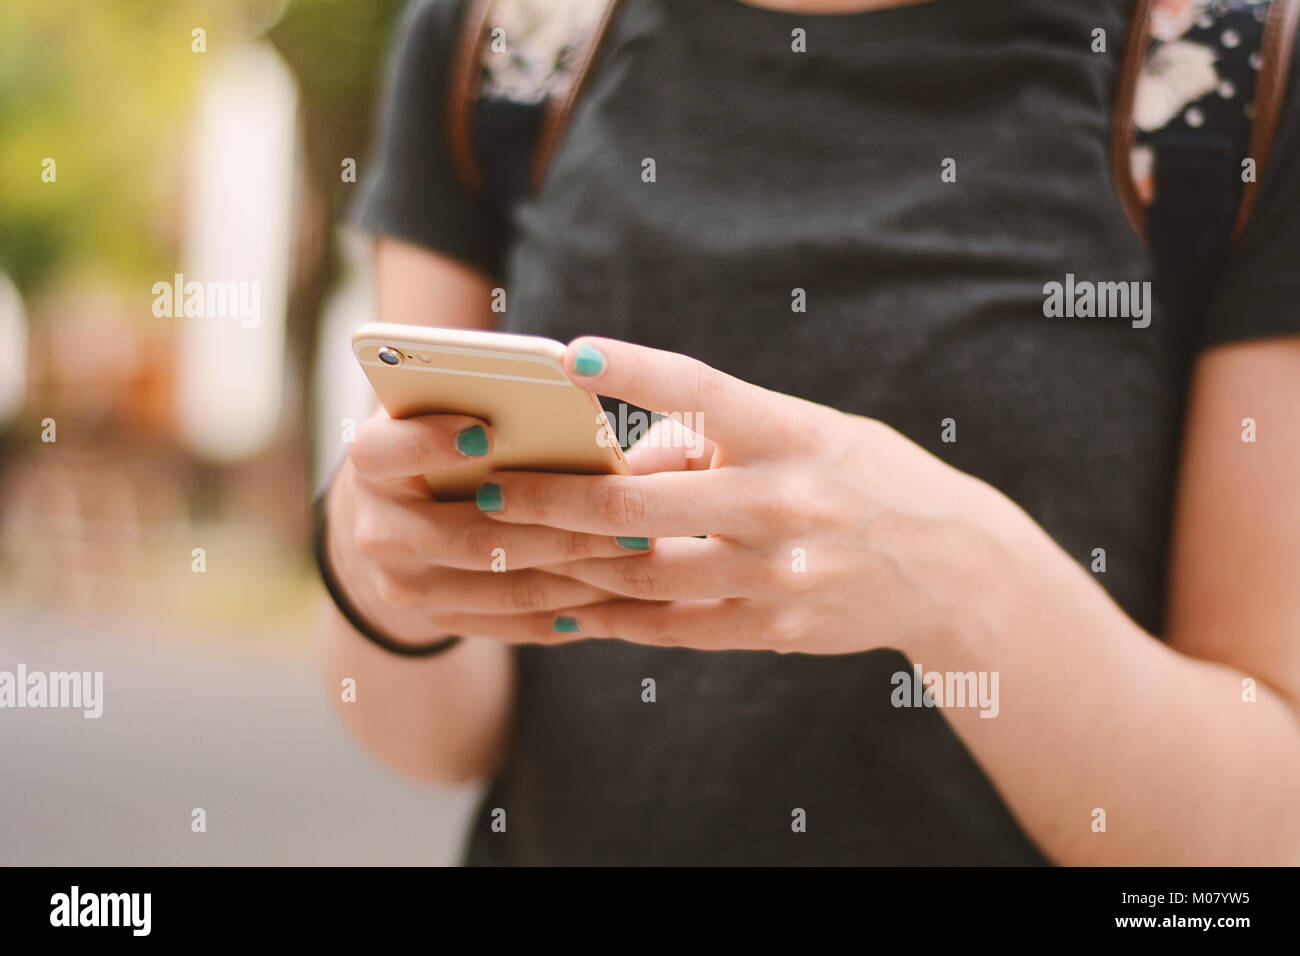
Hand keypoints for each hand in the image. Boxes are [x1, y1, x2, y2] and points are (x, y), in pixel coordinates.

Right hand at [325, 408, 646, 646]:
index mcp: (371, 462)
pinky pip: (513, 624)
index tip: (487, 432)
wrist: (390, 513)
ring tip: (639, 552)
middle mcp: (378, 531)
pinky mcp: (438, 621)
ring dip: (578, 575)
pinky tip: (619, 593)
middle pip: (470, 537)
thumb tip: (593, 388)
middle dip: (557, 527)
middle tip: (628, 515)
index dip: (430, 442)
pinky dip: (569, 610)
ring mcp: (404, 586)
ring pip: (502, 589)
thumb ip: (493, 392)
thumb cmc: (441, 431)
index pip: (385, 452)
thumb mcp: (446, 402)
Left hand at [432, 337, 1033, 653]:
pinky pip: (671, 628)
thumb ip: (718, 438)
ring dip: (561, 562)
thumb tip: (623, 460)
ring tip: (499, 545)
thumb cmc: (866, 478)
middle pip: (643, 509)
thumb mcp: (808, 431)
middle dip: (550, 499)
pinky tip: (558, 604)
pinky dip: (610, 616)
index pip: (705, 395)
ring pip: (643, 576)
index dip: (635, 373)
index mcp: (796, 437)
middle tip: (481, 487)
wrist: (954, 570)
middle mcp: (785, 506)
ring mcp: (778, 576)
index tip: (569, 355)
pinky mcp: (772, 628)